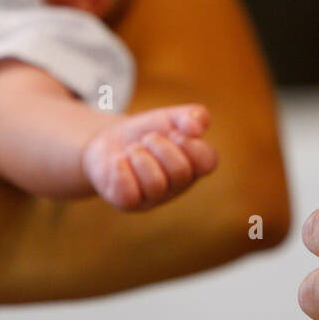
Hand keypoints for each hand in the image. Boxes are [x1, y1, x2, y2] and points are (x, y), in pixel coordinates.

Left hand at [81, 104, 216, 209]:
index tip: (174, 132)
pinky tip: (119, 160)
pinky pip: (129, 195)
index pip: (207, 161)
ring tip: (132, 150)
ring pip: (156, 184)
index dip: (191, 144)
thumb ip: (193, 116)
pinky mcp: (128, 203)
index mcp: (194, 166)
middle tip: (148, 138)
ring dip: (140, 157)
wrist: (110, 140)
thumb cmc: (147, 131)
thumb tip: (197, 129)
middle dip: (160, 146)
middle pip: (180, 171)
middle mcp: (177, 186)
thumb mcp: (172, 116)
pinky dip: (121, 170)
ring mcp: (153, 198)